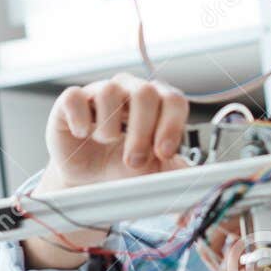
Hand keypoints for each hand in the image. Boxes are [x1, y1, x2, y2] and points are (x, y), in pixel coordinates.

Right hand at [41, 73, 188, 190]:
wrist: (89, 179)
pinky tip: (83, 134)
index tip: (163, 152)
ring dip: (109, 128)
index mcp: (158, 103)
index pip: (173, 100)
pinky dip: (80, 119)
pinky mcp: (71, 101)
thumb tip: (200, 179)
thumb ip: (177, 171)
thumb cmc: (124, 167)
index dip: (170, 126)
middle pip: (145, 92)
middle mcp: (130, 90)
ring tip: (106, 143)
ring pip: (109, 92)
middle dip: (142, 131)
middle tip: (134, 160)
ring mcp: (100, 92)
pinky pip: (74, 97)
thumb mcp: (155, 172)